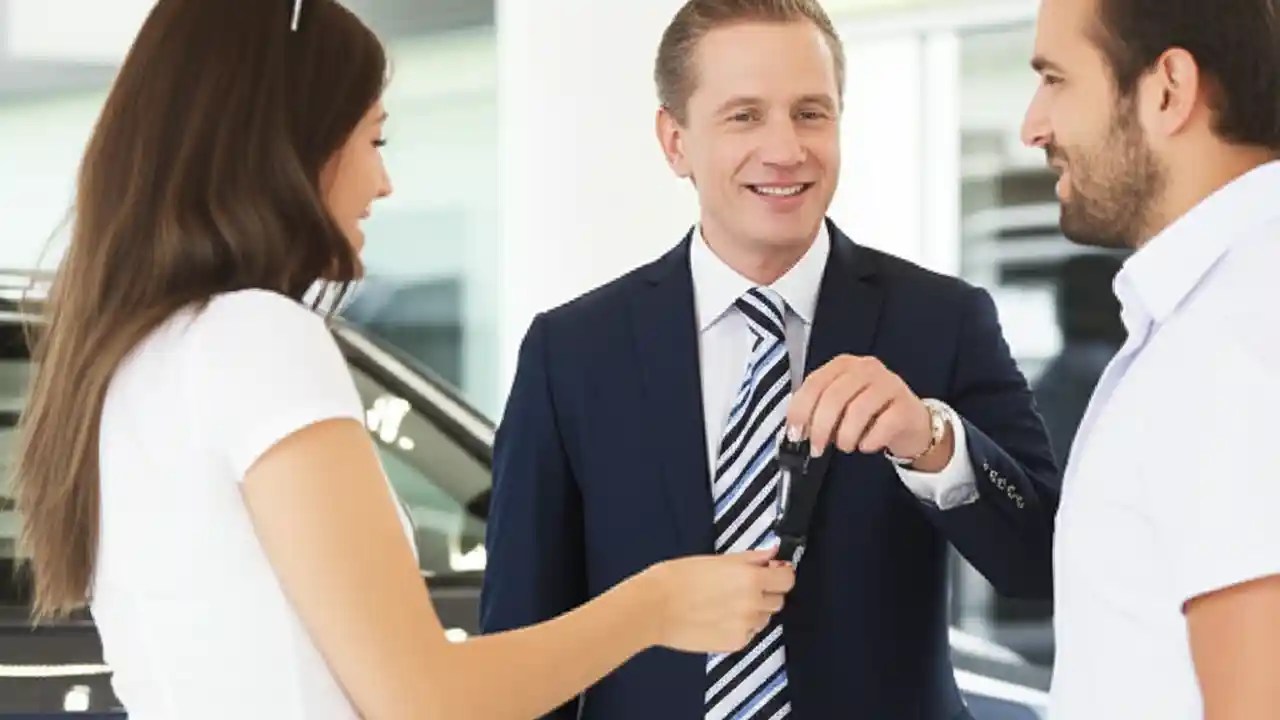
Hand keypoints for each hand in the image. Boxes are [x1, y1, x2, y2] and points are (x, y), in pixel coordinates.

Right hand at [645, 548, 794, 653]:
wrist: (654, 607)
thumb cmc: (677, 579)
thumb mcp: (717, 559)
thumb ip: (750, 559)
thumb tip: (772, 554)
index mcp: (750, 578)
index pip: (787, 579)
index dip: (780, 574)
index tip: (772, 573)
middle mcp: (752, 604)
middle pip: (778, 600)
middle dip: (766, 592)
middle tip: (743, 587)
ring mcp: (745, 626)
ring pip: (764, 619)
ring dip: (754, 611)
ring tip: (726, 603)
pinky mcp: (735, 644)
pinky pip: (749, 634)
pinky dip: (740, 627)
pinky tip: (718, 618)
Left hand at [785, 355, 946, 465]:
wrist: (911, 423)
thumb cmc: (869, 414)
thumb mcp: (839, 407)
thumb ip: (817, 411)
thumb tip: (797, 430)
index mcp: (843, 365)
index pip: (815, 382)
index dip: (801, 410)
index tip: (795, 434)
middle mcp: (866, 368)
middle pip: (834, 396)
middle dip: (820, 427)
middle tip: (817, 449)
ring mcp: (889, 383)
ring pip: (858, 410)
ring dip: (846, 436)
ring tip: (845, 446)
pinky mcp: (906, 405)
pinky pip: (883, 425)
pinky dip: (869, 441)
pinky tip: (866, 445)